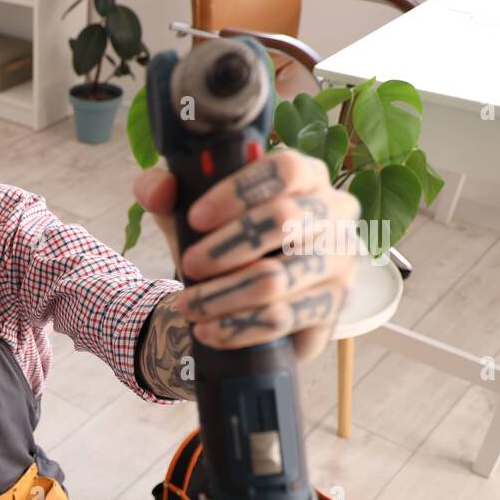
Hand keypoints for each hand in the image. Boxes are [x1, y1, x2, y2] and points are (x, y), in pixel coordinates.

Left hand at [133, 149, 358, 362]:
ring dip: (222, 295)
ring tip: (188, 305)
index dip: (238, 192)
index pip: (284, 169)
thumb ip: (163, 192)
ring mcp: (340, 259)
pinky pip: (282, 318)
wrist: (242, 300)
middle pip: (285, 218)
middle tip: (188, 265)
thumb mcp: (186, 215)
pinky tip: (207, 330)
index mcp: (306, 176)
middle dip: (225, 247)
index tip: (195, 219)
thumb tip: (159, 190)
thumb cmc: (222, 244)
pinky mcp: (334, 305)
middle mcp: (334, 211)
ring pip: (277, 278)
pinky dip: (236, 327)